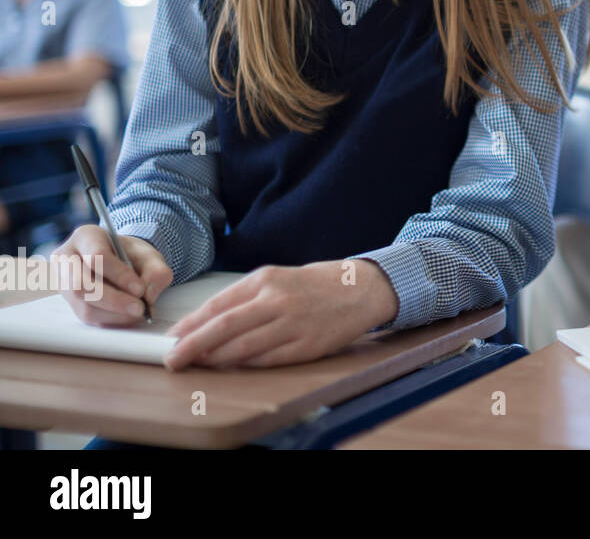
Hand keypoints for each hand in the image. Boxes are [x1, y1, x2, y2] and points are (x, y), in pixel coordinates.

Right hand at [53, 225, 172, 325]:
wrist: (120, 261)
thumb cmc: (132, 256)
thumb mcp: (150, 255)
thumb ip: (156, 271)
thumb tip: (148, 295)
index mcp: (85, 236)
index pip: (97, 257)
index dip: (119, 275)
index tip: (140, 289)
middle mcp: (67, 258)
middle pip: (82, 285)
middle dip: (114, 300)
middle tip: (140, 308)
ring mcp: (63, 282)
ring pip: (83, 305)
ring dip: (114, 313)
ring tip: (137, 312)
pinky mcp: (69, 302)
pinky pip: (86, 316)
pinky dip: (111, 319)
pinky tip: (127, 316)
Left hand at [162, 259, 399, 369]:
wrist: (361, 289)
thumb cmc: (315, 284)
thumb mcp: (278, 278)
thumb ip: (245, 298)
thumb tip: (206, 323)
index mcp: (266, 279)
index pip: (218, 304)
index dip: (191, 324)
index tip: (172, 338)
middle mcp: (278, 300)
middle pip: (224, 327)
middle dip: (192, 345)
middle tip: (172, 360)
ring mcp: (293, 325)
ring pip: (242, 348)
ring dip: (215, 360)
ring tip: (198, 365)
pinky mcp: (307, 346)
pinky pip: (267, 360)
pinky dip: (246, 365)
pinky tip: (233, 367)